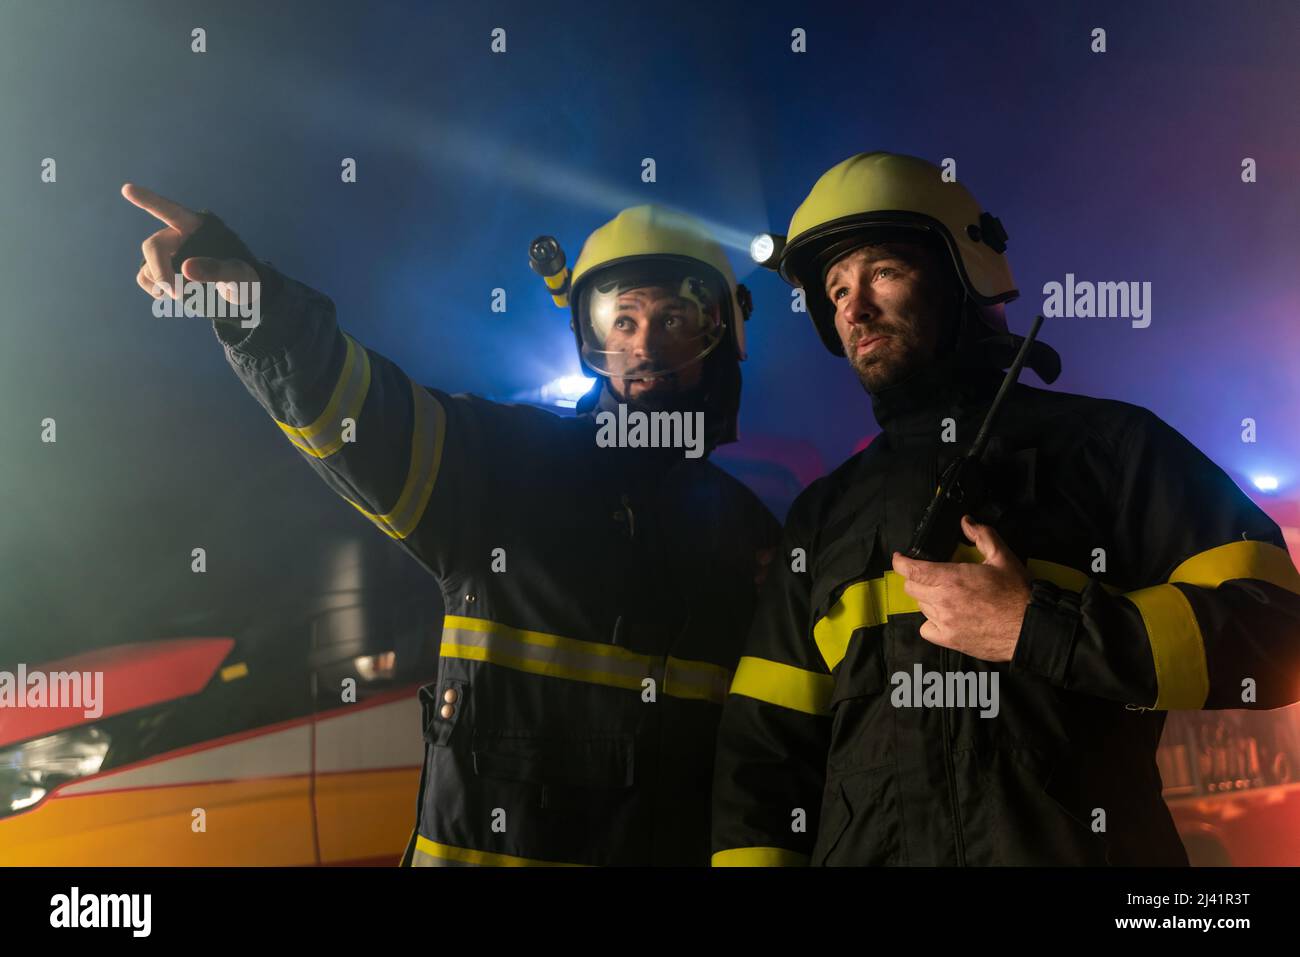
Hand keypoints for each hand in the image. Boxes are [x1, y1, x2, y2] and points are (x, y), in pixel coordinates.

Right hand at [122, 183, 258, 305]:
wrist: (241, 295)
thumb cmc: (244, 279)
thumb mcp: (240, 276)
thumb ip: (218, 270)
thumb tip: (185, 269)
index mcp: (198, 227)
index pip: (170, 211)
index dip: (148, 200)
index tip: (127, 189)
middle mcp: (178, 237)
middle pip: (153, 246)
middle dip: (160, 271)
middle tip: (176, 294)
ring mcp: (168, 255)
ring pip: (147, 267)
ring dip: (161, 284)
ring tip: (186, 295)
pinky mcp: (162, 272)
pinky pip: (146, 279)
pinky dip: (157, 291)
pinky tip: (174, 295)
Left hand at [891, 515, 1030, 662]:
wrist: (1030, 628)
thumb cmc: (1017, 592)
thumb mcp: (1002, 557)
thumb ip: (981, 535)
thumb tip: (966, 522)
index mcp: (951, 578)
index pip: (911, 570)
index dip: (900, 562)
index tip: (900, 558)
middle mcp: (942, 601)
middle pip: (912, 587)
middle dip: (917, 578)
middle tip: (931, 575)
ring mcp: (944, 623)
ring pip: (920, 606)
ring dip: (927, 598)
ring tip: (945, 595)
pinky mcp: (950, 640)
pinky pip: (926, 629)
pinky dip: (931, 622)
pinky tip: (945, 617)